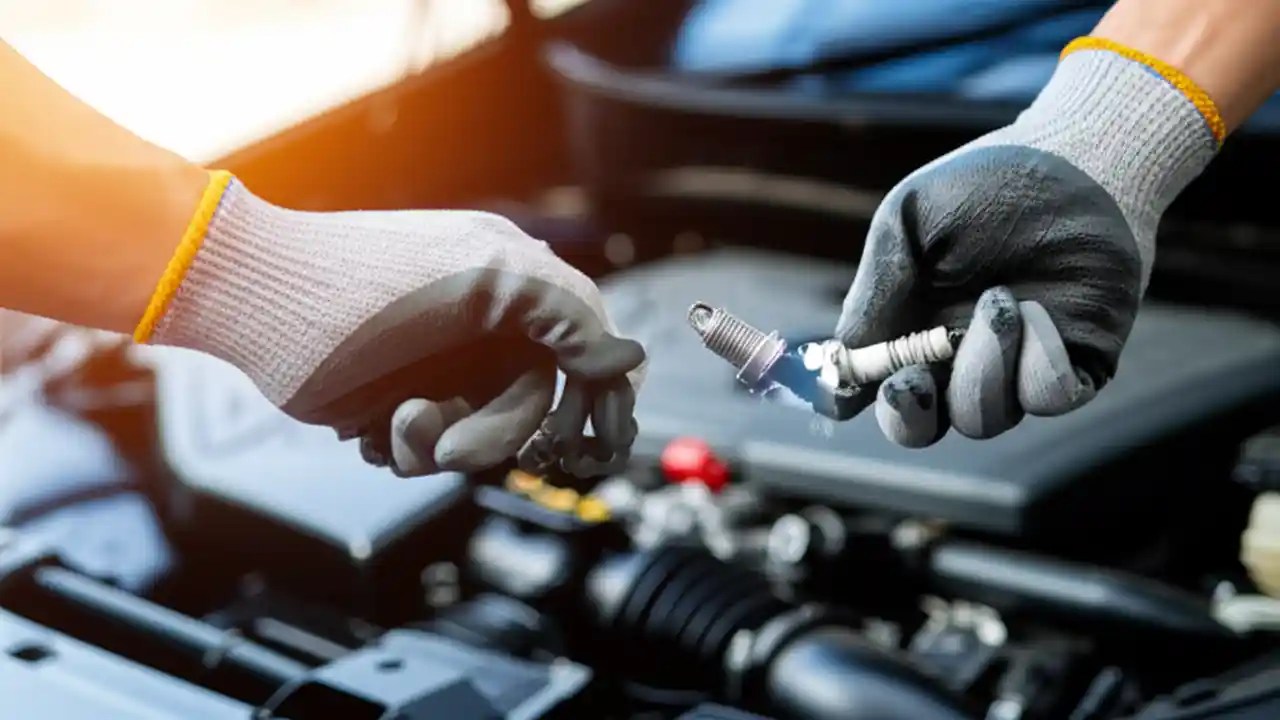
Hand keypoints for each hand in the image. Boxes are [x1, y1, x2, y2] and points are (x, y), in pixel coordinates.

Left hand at [145, 180, 644, 476]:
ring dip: (437, 442)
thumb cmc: (363, 282)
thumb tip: (627, 357)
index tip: (595, 448)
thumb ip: (568, 314)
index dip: (600, 401)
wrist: (251, 299)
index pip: (587, 347)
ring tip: (396, 422)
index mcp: (513, 280)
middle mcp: (482, 322)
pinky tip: (371, 427)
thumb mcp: (487, 277)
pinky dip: (403, 446)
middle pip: (532, 404)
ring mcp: (438, 359)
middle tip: (453, 448)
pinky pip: (428, 443)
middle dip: (494, 433)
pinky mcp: (397, 392)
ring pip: (478, 433)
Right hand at [836, 44, 1217, 446]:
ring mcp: (1016, 366)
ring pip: (983, 419)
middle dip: (909, 415)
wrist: (1078, 157)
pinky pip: (1050, 398)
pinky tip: (1038, 310)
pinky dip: (1038, 365)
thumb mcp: (907, 222)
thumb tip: (847, 351)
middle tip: (912, 378)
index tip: (851, 384)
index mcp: (908, 330)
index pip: (871, 391)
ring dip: (982, 369)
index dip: (853, 400)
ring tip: (1000, 300)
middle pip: (921, 429)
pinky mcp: (1076, 362)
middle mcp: (957, 359)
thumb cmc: (983, 184)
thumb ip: (876, 286)